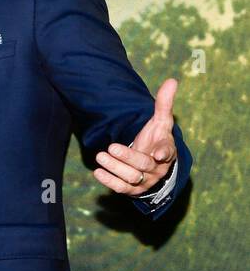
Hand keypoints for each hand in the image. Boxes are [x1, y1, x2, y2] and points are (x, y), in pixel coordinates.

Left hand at [93, 78, 177, 195]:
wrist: (153, 166)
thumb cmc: (156, 140)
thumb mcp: (160, 122)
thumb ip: (164, 104)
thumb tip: (172, 80)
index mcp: (166, 150)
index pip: (167, 151)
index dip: (163, 152)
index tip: (158, 153)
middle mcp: (157, 168)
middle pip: (144, 164)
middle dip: (128, 157)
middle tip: (111, 147)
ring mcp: (145, 180)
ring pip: (132, 177)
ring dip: (115, 168)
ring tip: (100, 156)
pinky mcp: (133, 190)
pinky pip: (122, 188)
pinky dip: (109, 181)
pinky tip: (97, 172)